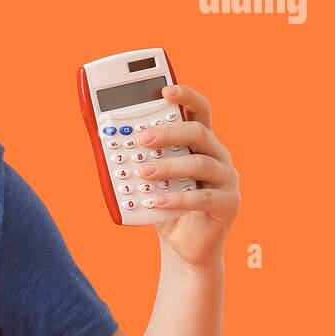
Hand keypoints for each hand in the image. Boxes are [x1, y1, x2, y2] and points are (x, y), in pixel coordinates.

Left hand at [137, 84, 239, 271]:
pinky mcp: (229, 204)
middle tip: (142, 139)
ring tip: (143, 173)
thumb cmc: (164, 204)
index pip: (198, 110)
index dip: (185, 96)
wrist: (183, 245)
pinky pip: (202, 197)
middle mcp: (217, 155)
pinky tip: (156, 201)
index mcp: (200, 142)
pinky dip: (176, 198)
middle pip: (199, 132)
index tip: (165, 89)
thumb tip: (105, 140)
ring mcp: (227, 179)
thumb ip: (135, 158)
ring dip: (168, 167)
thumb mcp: (147, 178)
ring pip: (201, 163)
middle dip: (168, 132)